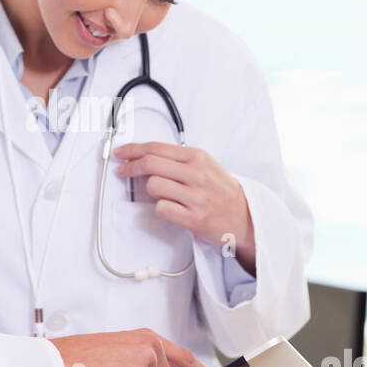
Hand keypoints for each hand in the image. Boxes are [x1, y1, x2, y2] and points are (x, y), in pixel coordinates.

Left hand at [112, 142, 255, 274]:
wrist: (245, 216)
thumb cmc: (221, 191)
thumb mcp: (205, 165)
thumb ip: (178, 159)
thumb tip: (145, 155)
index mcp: (198, 157)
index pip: (156, 148)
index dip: (133, 150)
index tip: (121, 153)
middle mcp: (197, 174)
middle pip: (150, 164)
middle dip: (130, 167)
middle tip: (123, 171)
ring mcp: (196, 197)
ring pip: (154, 186)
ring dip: (151, 190)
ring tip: (162, 193)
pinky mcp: (194, 218)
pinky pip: (162, 208)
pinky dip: (161, 208)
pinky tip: (170, 207)